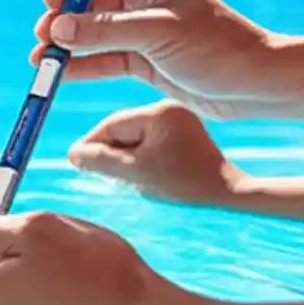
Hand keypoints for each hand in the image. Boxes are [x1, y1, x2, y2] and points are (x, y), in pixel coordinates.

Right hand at [31, 0, 276, 119]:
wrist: (255, 84)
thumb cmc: (216, 48)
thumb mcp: (156, 34)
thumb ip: (104, 30)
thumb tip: (56, 28)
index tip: (48, 4)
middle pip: (87, 3)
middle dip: (61, 21)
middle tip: (41, 40)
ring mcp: (141, 31)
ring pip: (91, 34)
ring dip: (65, 47)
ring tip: (40, 62)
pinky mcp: (143, 61)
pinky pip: (102, 59)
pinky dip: (81, 67)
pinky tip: (60, 76)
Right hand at [67, 100, 244, 205]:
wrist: (230, 195)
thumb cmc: (185, 185)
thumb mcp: (137, 173)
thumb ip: (101, 161)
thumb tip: (73, 154)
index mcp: (158, 112)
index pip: (111, 125)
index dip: (92, 146)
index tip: (79, 165)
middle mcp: (168, 108)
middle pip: (121, 130)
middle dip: (111, 154)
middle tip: (104, 177)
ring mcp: (178, 119)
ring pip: (134, 137)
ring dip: (126, 158)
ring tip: (132, 181)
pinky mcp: (184, 133)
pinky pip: (150, 141)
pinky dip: (142, 158)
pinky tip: (147, 177)